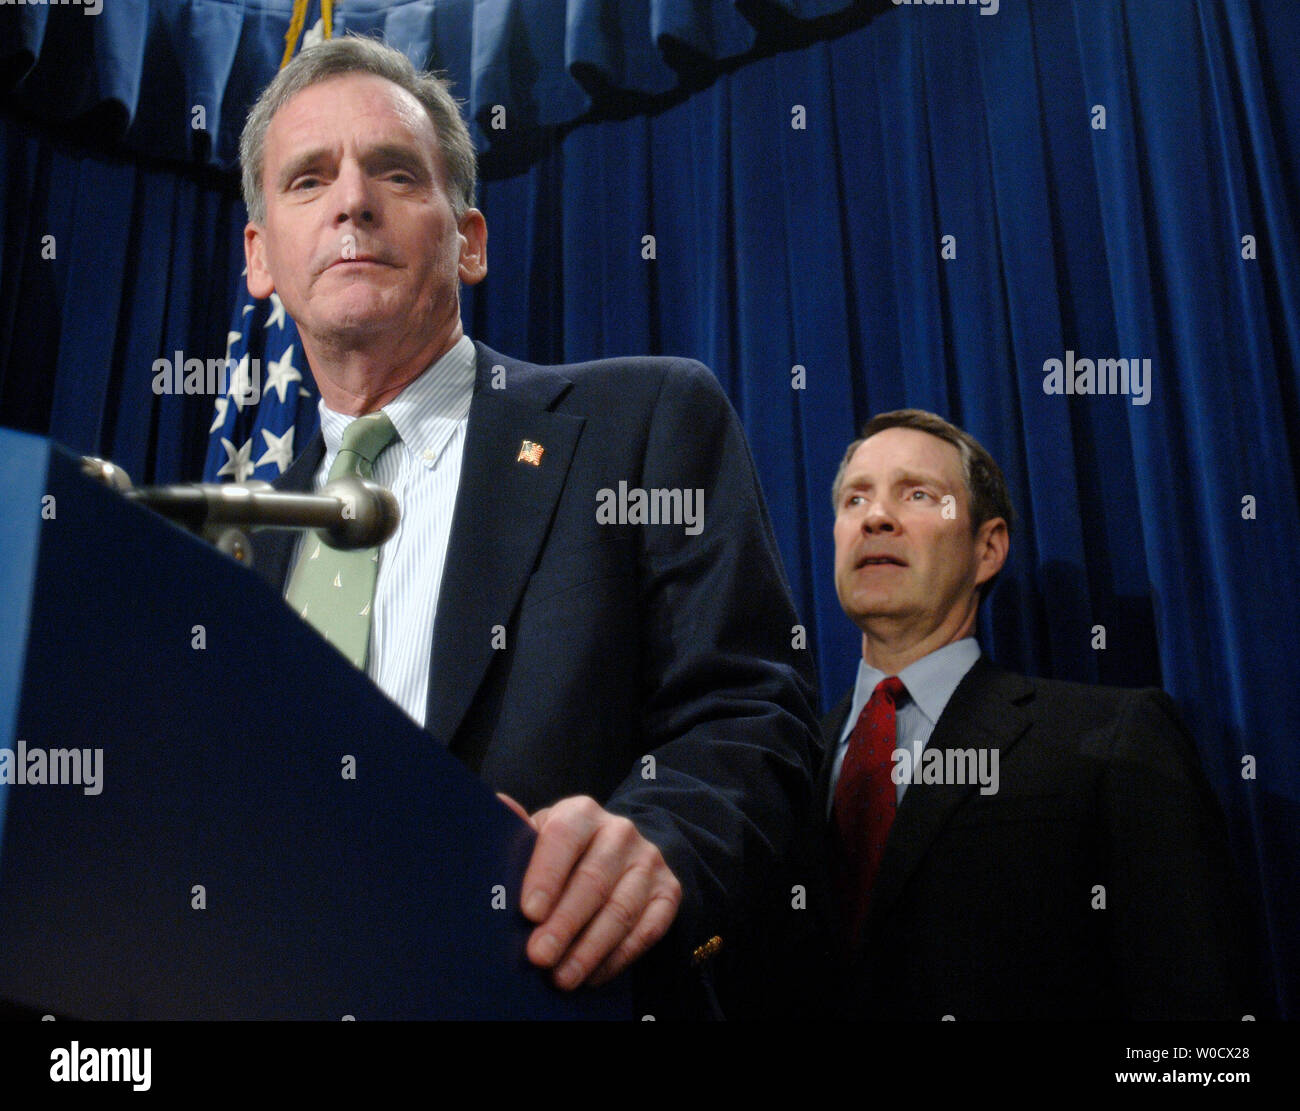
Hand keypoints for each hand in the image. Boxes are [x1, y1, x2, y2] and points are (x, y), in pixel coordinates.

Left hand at [497, 793, 681, 989]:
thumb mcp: (540, 838)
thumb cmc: (563, 853)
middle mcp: (620, 832)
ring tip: (562, 977)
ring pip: (621, 909)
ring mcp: (649, 861)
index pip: (564, 837)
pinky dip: (619, 957)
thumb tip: (498, 804)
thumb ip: (520, 833)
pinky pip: (648, 929)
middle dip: (564, 923)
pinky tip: (593, 975)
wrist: (620, 855)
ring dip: (590, 949)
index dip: (547, 875)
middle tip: (539, 956)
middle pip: (593, 880)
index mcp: (582, 813)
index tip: (529, 912)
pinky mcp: (669, 891)